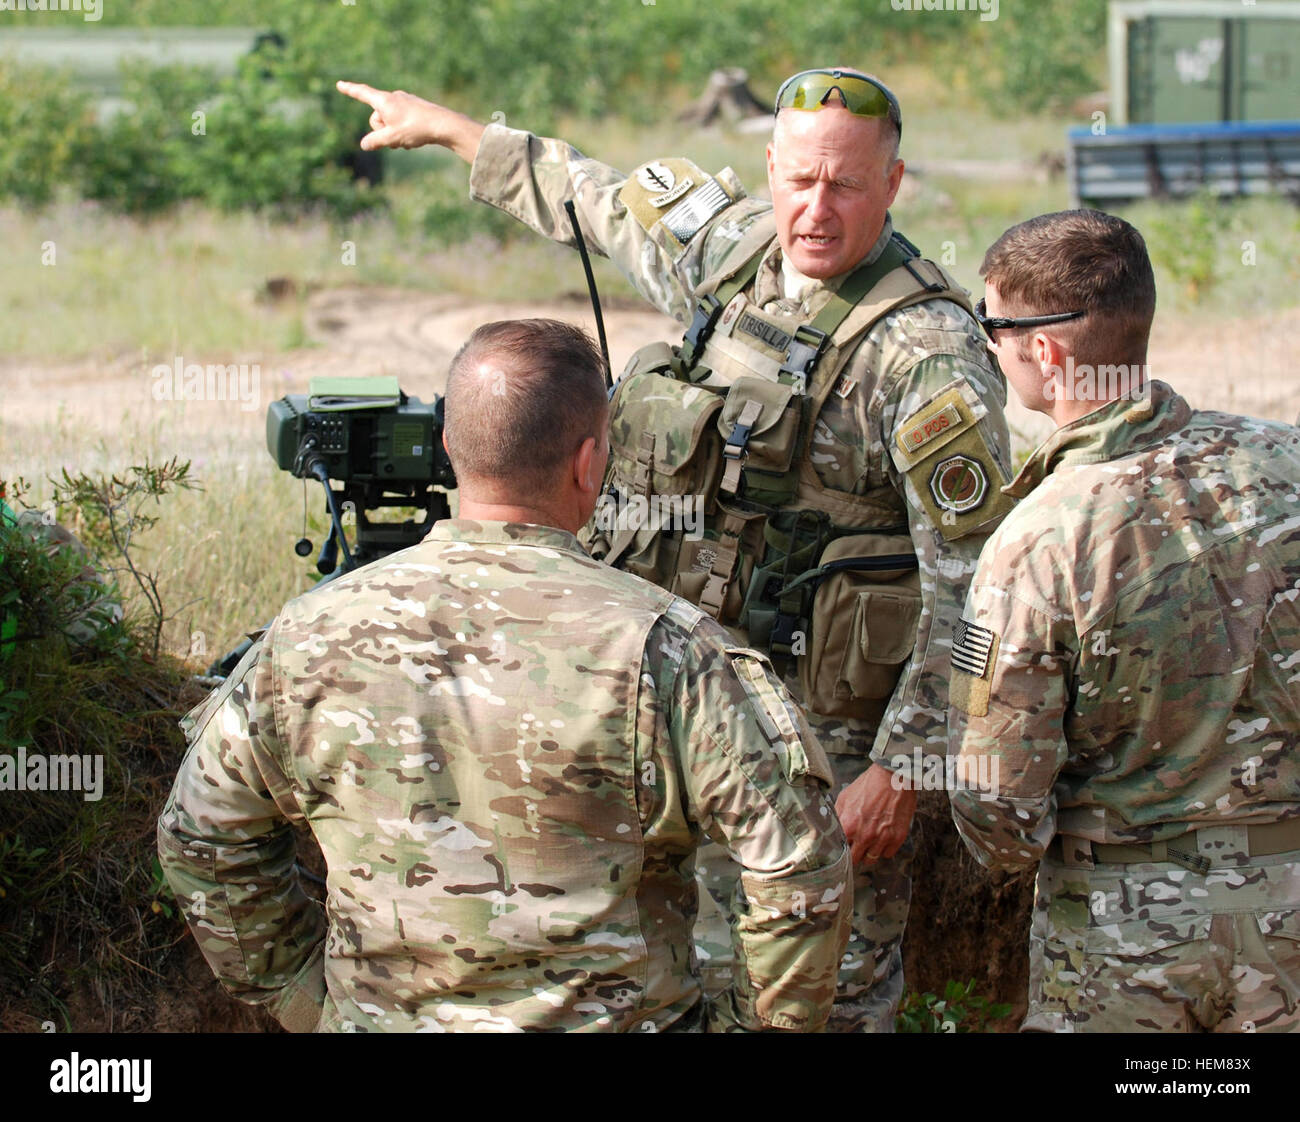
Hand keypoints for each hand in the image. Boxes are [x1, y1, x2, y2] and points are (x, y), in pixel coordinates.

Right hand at [335, 80, 484, 161]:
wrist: (444, 125)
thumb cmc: (416, 128)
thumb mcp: (391, 138)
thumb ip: (375, 141)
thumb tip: (364, 145)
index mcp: (384, 101)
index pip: (362, 94)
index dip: (350, 90)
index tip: (339, 84)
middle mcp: (393, 98)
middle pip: (377, 118)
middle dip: (382, 131)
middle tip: (395, 139)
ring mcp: (405, 102)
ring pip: (390, 122)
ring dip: (394, 134)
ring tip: (409, 139)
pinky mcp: (415, 108)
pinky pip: (401, 122)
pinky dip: (404, 132)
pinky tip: (416, 138)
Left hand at [835, 762, 915, 867]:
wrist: (893, 776)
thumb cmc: (868, 785)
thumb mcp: (845, 797)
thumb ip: (837, 816)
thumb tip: (832, 830)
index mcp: (849, 826)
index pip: (840, 851)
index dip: (841, 848)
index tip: (844, 846)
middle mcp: (865, 836)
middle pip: (856, 859)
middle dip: (854, 853)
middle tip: (856, 845)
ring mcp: (882, 838)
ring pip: (871, 859)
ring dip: (869, 852)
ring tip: (870, 839)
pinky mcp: (897, 838)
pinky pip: (887, 854)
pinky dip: (884, 848)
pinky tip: (882, 837)